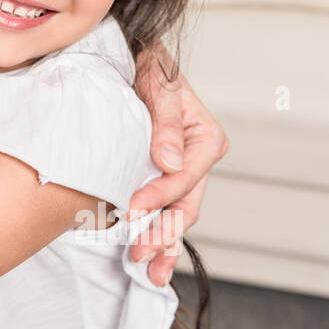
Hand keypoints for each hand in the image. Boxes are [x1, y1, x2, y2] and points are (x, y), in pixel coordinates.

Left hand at [128, 41, 229, 286]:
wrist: (124, 57)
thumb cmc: (143, 62)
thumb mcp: (156, 80)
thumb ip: (166, 119)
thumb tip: (169, 160)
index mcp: (204, 137)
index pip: (185, 175)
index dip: (159, 196)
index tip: (132, 209)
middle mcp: (196, 159)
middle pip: (186, 204)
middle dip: (163, 233)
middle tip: (139, 253)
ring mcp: (178, 173)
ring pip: (177, 216)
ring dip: (163, 245)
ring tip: (149, 271)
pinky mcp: (159, 179)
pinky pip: (162, 212)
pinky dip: (156, 236)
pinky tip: (148, 260)